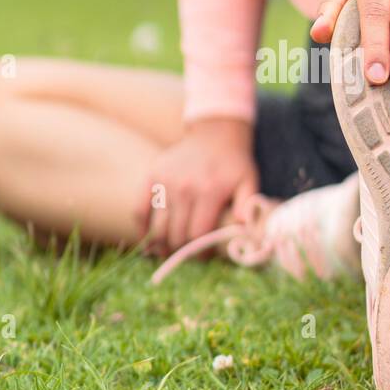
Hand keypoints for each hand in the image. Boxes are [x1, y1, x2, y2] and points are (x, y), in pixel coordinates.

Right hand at [136, 118, 257, 255]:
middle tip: (186, 255)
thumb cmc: (234, 163)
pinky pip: (140, 209)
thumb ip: (248, 204)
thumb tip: (245, 227)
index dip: (200, 252)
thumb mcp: (249, 180)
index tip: (203, 256)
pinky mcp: (152, 175)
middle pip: (176, 234)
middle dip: (181, 251)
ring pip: (158, 227)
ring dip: (162, 245)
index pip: (197, 234)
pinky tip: (148, 240)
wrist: (215, 133)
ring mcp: (165, 181)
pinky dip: (142, 228)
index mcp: (209, 192)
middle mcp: (184, 187)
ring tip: (168, 252)